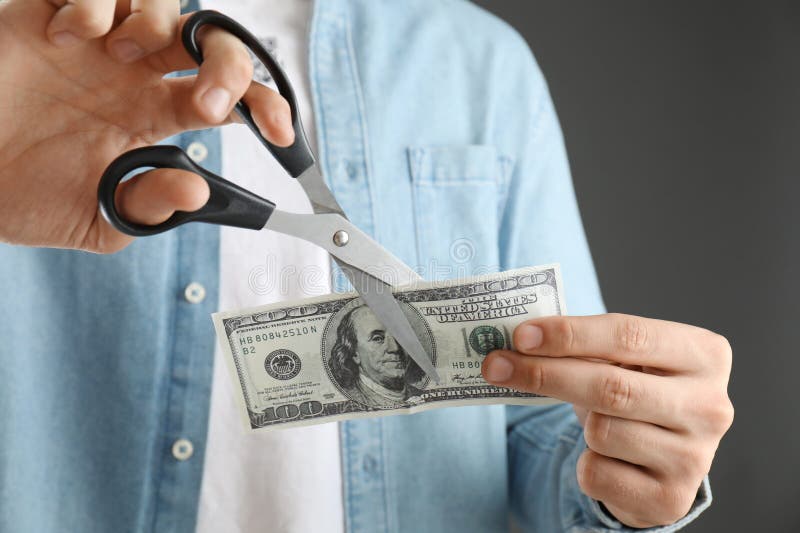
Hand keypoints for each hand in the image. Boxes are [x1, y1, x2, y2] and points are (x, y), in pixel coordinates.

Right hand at [0, 0, 293, 251]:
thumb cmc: (21, 193)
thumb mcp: (94, 217)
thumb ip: (147, 206)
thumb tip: (197, 191)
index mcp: (154, 118)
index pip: (228, 101)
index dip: (263, 108)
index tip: (281, 133)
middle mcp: (135, 75)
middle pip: (211, 41)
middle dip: (228, 63)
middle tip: (204, 99)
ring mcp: (96, 43)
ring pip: (162, 1)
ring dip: (156, 26)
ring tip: (119, 57)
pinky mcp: (49, 14)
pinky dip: (92, 4)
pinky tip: (67, 35)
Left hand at [482, 313, 732, 527]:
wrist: (664, 458)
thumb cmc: (637, 391)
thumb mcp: (623, 361)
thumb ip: (584, 347)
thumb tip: (518, 341)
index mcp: (704, 355)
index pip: (628, 334)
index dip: (569, 334)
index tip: (520, 335)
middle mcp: (711, 405)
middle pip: (611, 385)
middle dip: (544, 374)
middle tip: (496, 365)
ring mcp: (695, 456)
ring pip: (602, 432)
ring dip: (580, 424)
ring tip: (595, 421)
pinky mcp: (671, 498)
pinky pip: (597, 473)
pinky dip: (586, 462)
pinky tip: (606, 457)